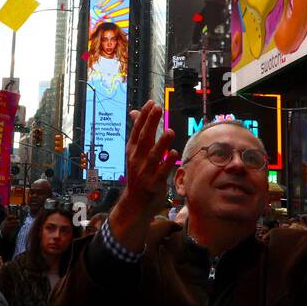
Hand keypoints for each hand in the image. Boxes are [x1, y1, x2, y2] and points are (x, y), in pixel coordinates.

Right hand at [122, 101, 179, 216]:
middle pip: (144, 139)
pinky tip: (174, 154)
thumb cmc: (138, 173)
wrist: (135, 202)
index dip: (144, 117)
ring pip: (153, 155)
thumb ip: (138, 132)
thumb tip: (135, 112)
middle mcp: (137, 159)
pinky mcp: (154, 183)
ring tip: (170, 131)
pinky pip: (161, 172)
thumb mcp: (134, 152)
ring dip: (161, 143)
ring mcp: (145, 172)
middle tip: (158, 108)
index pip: (137, 130)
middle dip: (150, 123)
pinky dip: (167, 163)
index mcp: (132, 150)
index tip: (151, 103)